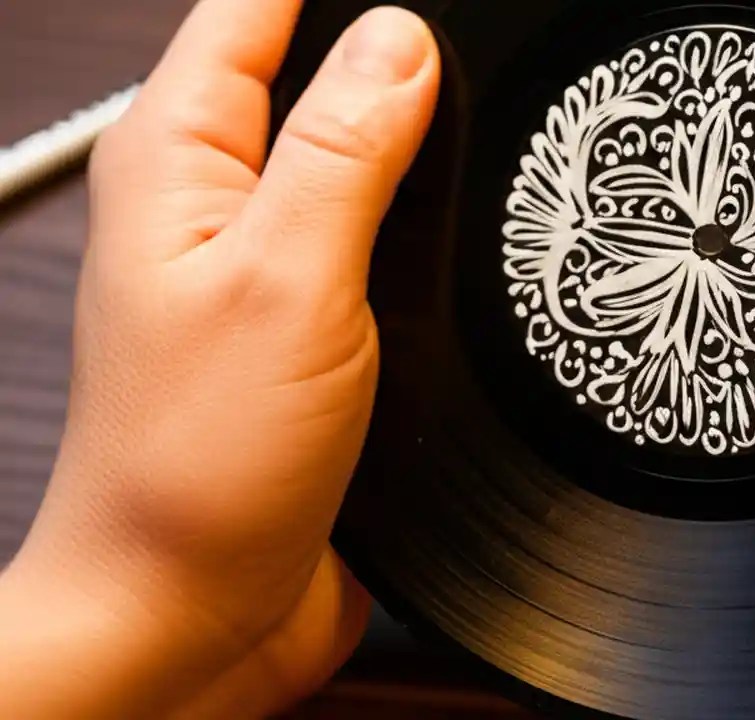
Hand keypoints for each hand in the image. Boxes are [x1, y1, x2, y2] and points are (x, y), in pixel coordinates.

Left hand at [0, 1, 438, 716]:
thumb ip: (344, 152)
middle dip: (393, 44)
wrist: (195, 608)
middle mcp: (217, 200)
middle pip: (306, 67)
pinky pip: (372, 235)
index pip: (254, 7)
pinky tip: (466, 218)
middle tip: (479, 41)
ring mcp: (266, 262)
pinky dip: (421, 216)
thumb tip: (399, 39)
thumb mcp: (283, 282)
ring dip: (416, 134)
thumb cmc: (196, 466)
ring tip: (489, 109)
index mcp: (180, 158)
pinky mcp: (313, 322)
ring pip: (351, 153)